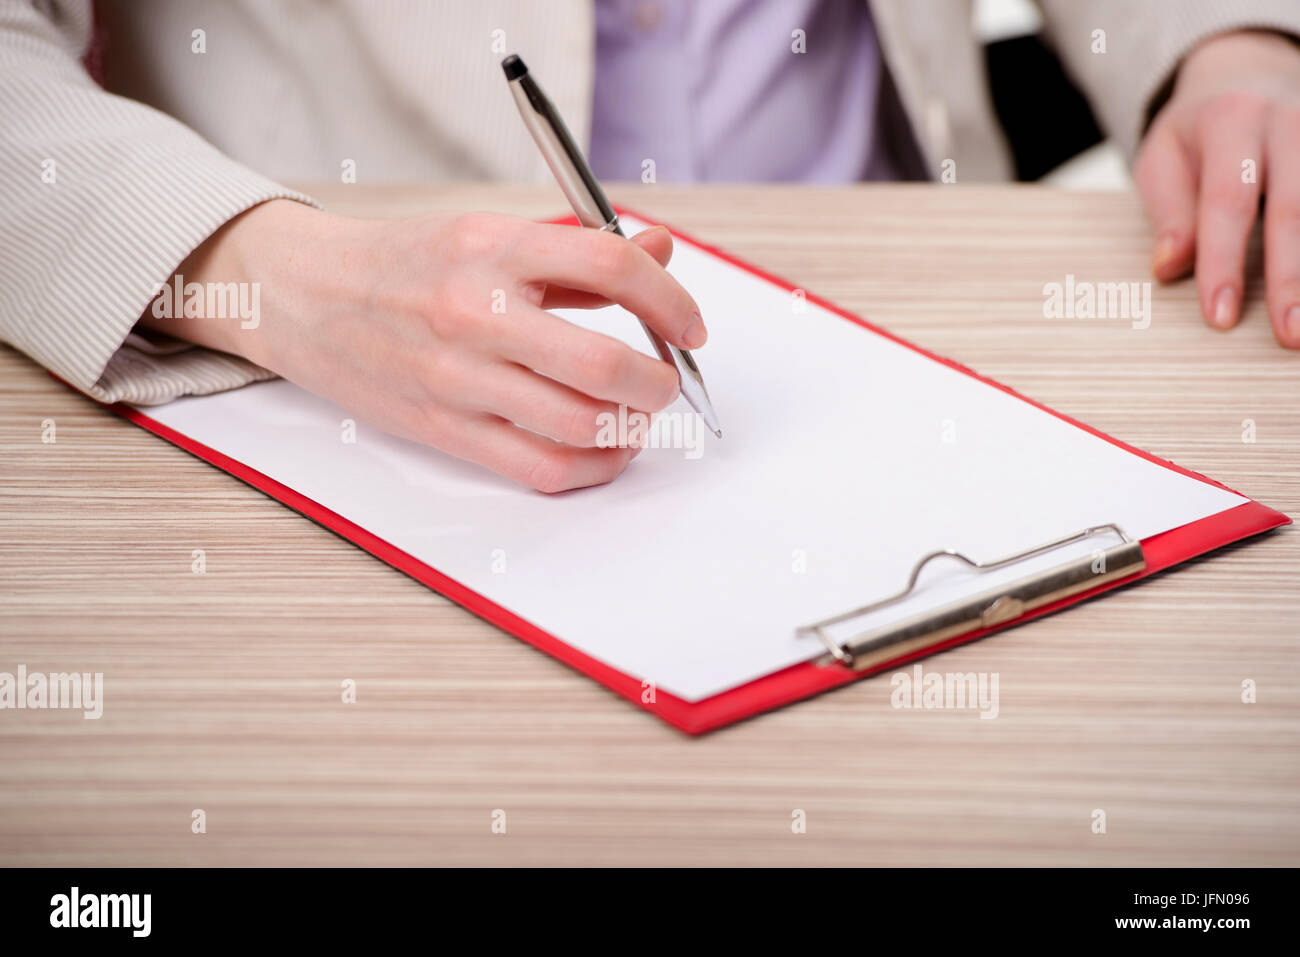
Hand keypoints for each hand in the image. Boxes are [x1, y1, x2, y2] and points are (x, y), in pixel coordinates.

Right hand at [141, 200, 705, 490]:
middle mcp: (475, 311)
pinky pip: (540, 468)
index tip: (687, 325)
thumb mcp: (487, 233)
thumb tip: (659, 249)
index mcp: (493, 247)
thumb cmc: (401, 263)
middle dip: (657, 382)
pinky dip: (592, 468)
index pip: (612, 267)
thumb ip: (577, 248)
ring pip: (578, 426)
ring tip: (635, 415)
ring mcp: (457, 378)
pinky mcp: (443, 429)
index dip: (670, 300)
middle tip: (664, 380)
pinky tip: (605, 450)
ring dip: (630, 428)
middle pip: (602, 363)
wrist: (303, 295)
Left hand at [1135, 30, 1299, 347]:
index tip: (1221, 316)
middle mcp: (1289, 120)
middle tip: (1289, 334)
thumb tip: (1168, 269)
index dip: (1224, 262)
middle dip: (1292, 278)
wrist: (1247, 72)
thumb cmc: (1196, 131)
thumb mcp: (1163, 159)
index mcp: (1230, 119)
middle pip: (1295, 209)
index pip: (1226, 201)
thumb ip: (1169, 213)